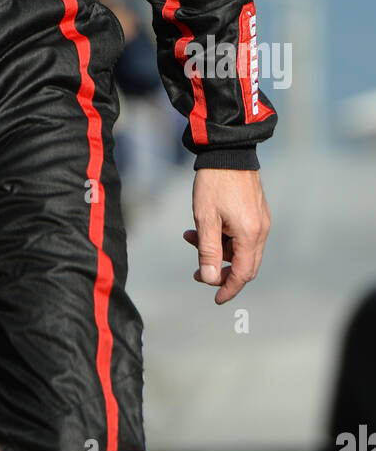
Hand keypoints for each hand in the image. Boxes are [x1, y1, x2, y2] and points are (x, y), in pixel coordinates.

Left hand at [183, 169, 270, 305]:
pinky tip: (203, 226)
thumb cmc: (213, 183)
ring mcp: (260, 220)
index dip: (229, 289)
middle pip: (244, 264)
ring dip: (218, 249)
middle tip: (196, 270)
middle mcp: (260, 230)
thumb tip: (210, 279)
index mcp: (249, 234)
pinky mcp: (256, 210)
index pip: (243, 274)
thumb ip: (208, 251)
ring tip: (190, 236)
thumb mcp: (205, 218)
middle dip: (220, 270)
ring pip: (240, 248)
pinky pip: (242, 234)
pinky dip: (224, 237)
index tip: (216, 299)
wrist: (227, 151)